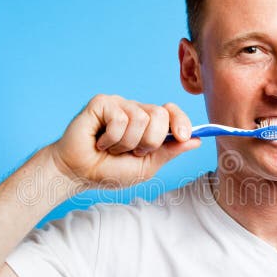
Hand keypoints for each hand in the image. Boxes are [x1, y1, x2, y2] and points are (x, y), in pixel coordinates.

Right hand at [48, 94, 200, 188]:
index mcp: (149, 124)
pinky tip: (100, 141)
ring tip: (112, 148)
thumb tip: (197, 140)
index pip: (171, 112)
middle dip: (148, 142)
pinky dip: (112, 138)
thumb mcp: (146, 166)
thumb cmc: (109, 171)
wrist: (79, 174)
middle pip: (160, 115)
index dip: (181, 121)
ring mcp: (119, 104)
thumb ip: (170, 151)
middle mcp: (135, 110)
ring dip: (126, 143)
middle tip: (131, 152)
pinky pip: (120, 118)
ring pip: (140, 118)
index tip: (185, 136)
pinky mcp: (102, 103)